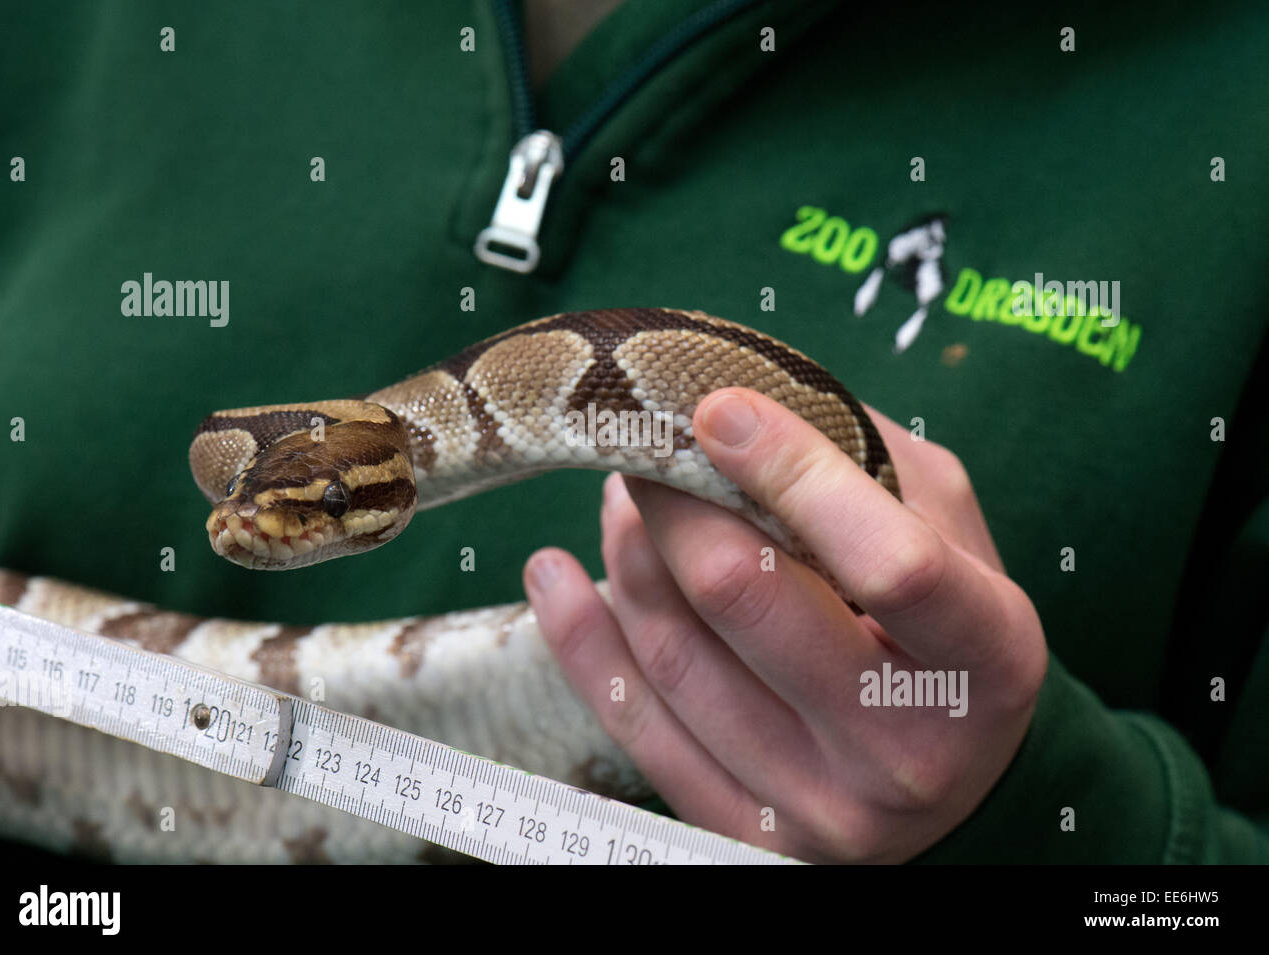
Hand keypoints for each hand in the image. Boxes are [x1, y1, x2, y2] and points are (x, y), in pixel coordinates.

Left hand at [523, 388, 1047, 862]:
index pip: (890, 560)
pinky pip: (634, 726)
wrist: (952, 779)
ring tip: (622, 500)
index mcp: (986, 658)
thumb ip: (870, 463)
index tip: (718, 407)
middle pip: (748, 598)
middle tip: (645, 444)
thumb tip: (740, 401)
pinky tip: (552, 573)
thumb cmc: (945, 630)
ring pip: (675, 657)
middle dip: (677, 500)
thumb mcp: (953, 534)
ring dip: (627, 554)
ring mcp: (821, 807)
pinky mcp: (747, 835)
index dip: (795, 472)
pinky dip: (580, 640)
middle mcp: (906, 749)